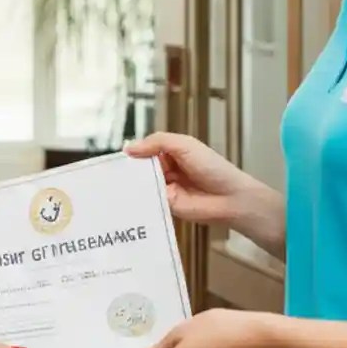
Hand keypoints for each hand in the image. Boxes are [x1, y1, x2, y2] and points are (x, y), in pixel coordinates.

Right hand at [124, 132, 255, 224]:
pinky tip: (132, 196)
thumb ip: (157, 142)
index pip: (146, 150)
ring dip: (135, 183)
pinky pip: (149, 200)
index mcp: (171, 153)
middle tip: (117, 169)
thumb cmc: (214, 168)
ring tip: (120, 182)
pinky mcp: (166, 206)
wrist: (229, 197)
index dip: (134, 152)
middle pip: (142, 168)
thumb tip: (130, 147)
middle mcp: (167, 170)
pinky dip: (141, 198)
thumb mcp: (184, 145)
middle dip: (131, 168)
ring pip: (143, 184)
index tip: (121, 155)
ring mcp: (166, 189)